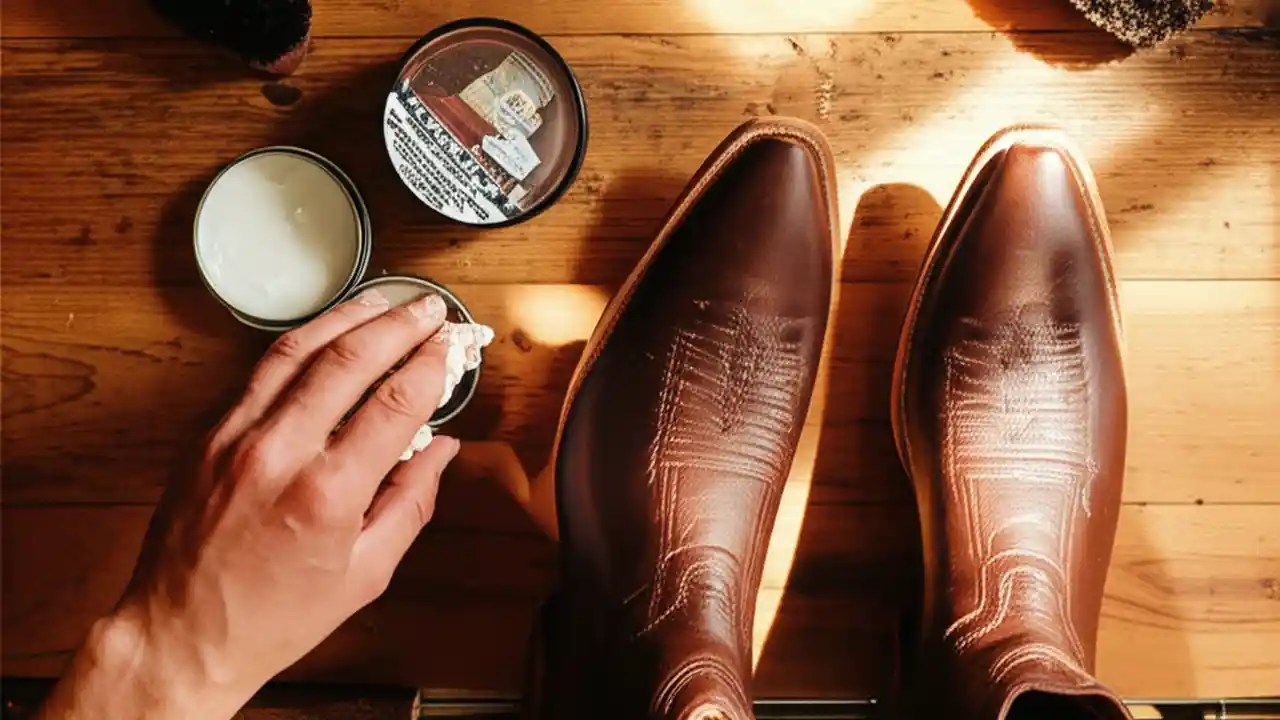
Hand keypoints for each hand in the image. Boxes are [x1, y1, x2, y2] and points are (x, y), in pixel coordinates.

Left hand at [40, 289, 460, 719]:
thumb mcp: (367, 573)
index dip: (430, 366)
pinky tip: (325, 335)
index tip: (450, 348)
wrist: (182, 634)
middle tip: (428, 309)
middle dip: (397, 326)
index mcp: (327, 494)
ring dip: (346, 317)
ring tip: (382, 300)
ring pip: (296, 350)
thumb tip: (443, 450)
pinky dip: (299, 345)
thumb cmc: (275, 616)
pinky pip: (258, 372)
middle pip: (348, 359)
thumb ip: (411, 502)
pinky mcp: (205, 434)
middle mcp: (278, 453)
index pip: (395, 403)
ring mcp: (233, 436)